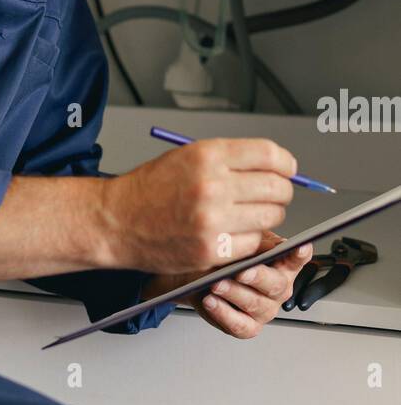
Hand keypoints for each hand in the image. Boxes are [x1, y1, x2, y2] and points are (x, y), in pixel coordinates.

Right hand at [108, 137, 297, 274]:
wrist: (116, 221)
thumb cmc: (150, 189)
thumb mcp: (187, 157)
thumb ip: (230, 159)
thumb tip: (274, 166)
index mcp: (208, 155)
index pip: (270, 155)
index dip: (286, 164)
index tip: (288, 170)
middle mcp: (213, 185)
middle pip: (277, 188)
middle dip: (280, 192)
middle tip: (272, 195)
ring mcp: (213, 220)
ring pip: (270, 218)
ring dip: (266, 217)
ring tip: (248, 215)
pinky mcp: (211, 250)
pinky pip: (252, 244)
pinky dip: (248, 240)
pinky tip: (232, 233)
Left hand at [145, 232, 313, 338]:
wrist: (200, 276)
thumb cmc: (227, 256)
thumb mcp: (241, 241)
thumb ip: (255, 240)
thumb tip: (264, 236)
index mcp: (282, 265)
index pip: (297, 258)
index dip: (300, 254)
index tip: (300, 246)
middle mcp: (278, 288)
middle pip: (276, 285)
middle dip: (258, 277)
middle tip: (241, 271)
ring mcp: (266, 309)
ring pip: (255, 304)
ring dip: (234, 293)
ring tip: (216, 284)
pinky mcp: (249, 327)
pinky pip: (240, 325)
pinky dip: (223, 313)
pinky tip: (211, 301)